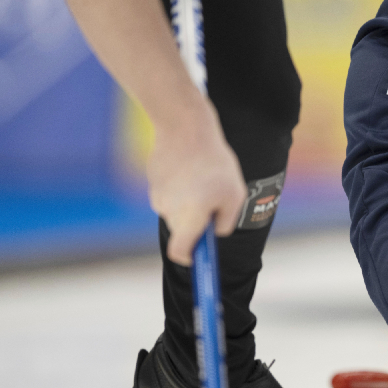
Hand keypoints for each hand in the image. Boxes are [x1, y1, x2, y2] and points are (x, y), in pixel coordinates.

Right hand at [146, 100, 246, 265]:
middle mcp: (168, 212)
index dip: (190, 258)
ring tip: (205, 176)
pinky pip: (171, 191)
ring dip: (191, 200)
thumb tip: (216, 232)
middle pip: (182, 229)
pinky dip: (181, 185)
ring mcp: (157, 195)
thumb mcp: (234, 196)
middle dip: (197, 221)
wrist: (185, 129)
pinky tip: (192, 166)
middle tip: (215, 201)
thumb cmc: (215, 165)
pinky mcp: (153, 180)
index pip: (179, 253)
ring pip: (177, 208)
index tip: (200, 257)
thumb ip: (226, 222)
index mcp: (187, 221)